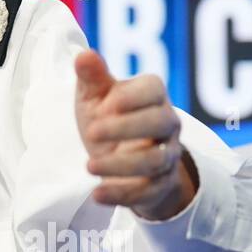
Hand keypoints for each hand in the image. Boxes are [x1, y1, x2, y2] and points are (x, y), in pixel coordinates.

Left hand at [73, 49, 195, 220]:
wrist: (119, 156)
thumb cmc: (108, 117)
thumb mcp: (95, 97)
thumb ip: (92, 78)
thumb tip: (84, 56)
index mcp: (152, 95)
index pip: (153, 89)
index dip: (130, 96)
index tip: (104, 104)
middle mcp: (167, 123)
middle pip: (161, 122)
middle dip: (126, 128)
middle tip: (91, 133)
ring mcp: (167, 154)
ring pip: (156, 160)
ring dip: (121, 164)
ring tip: (88, 166)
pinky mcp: (160, 184)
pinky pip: (148, 191)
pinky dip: (122, 194)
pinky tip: (97, 194)